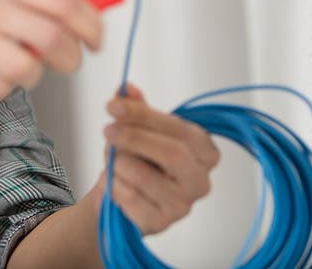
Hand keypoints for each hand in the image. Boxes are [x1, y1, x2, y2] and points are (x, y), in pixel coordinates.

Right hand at [0, 0, 102, 98]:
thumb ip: (34, 1)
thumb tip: (90, 7)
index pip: (64, 1)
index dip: (90, 25)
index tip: (97, 41)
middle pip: (54, 37)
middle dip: (70, 58)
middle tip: (68, 64)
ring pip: (29, 67)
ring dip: (32, 77)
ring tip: (17, 71)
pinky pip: (0, 87)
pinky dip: (2, 89)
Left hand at [93, 83, 219, 233]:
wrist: (120, 195)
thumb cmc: (136, 157)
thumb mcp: (136, 127)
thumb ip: (134, 107)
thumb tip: (126, 88)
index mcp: (204, 150)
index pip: (180, 129)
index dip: (145, 115)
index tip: (115, 105)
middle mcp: (201, 180)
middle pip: (173, 154)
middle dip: (135, 138)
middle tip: (107, 129)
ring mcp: (184, 205)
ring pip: (146, 177)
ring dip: (119, 163)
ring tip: (112, 159)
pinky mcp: (162, 222)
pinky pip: (131, 199)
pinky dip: (114, 185)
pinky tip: (113, 181)